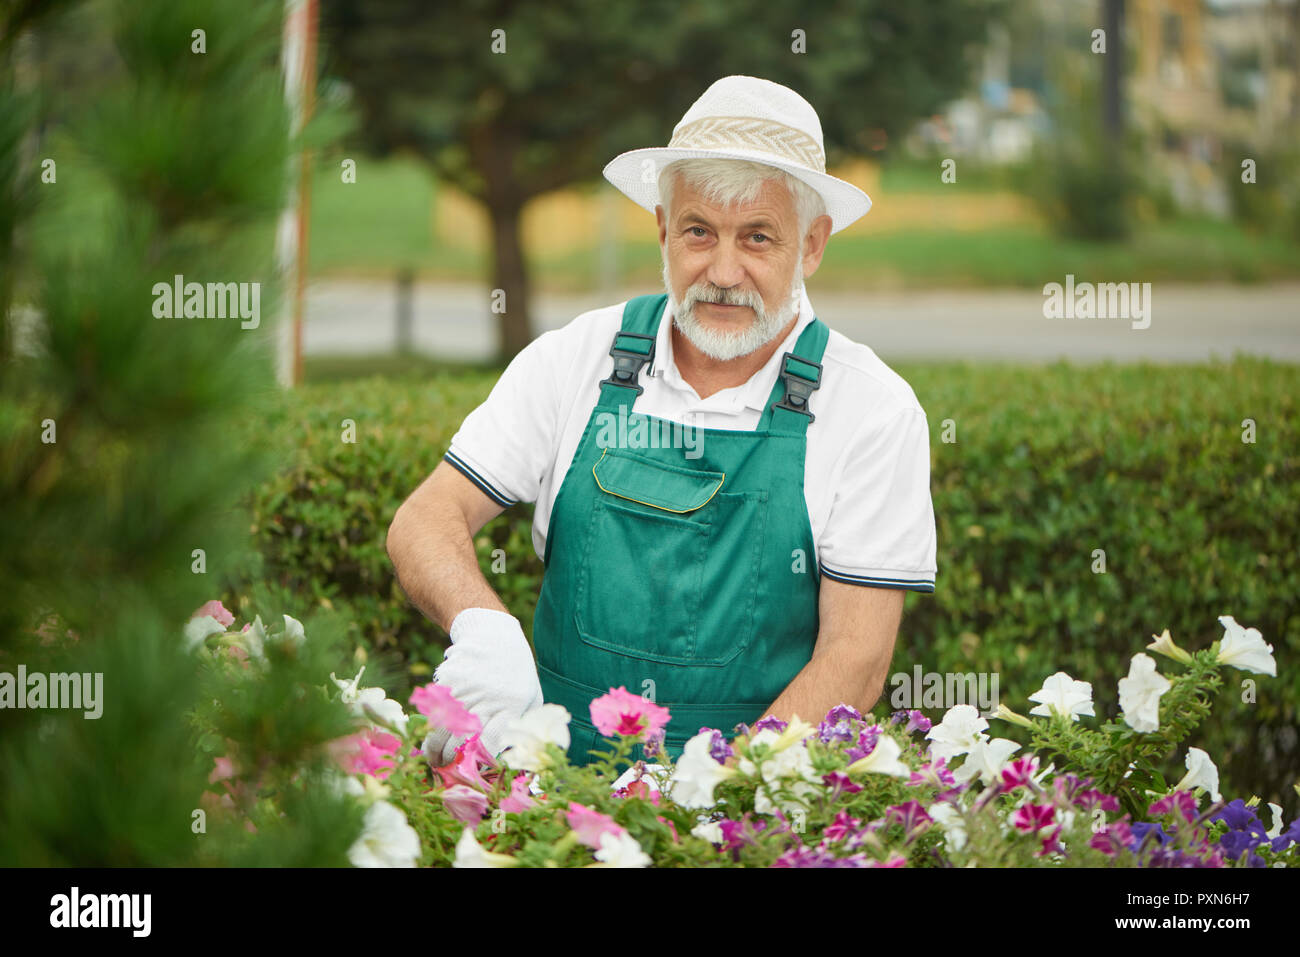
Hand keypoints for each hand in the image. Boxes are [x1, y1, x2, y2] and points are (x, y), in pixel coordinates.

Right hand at [423, 607, 542, 764]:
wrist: (493, 634)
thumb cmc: (516, 673)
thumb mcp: (531, 696)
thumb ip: (523, 727)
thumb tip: (513, 761)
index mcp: (512, 704)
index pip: (491, 742)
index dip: (477, 760)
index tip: (470, 769)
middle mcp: (488, 697)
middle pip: (462, 739)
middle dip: (449, 759)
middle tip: (443, 769)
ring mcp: (466, 688)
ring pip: (442, 727)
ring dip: (433, 747)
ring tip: (432, 758)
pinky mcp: (447, 680)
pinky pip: (435, 708)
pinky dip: (431, 723)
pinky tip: (432, 732)